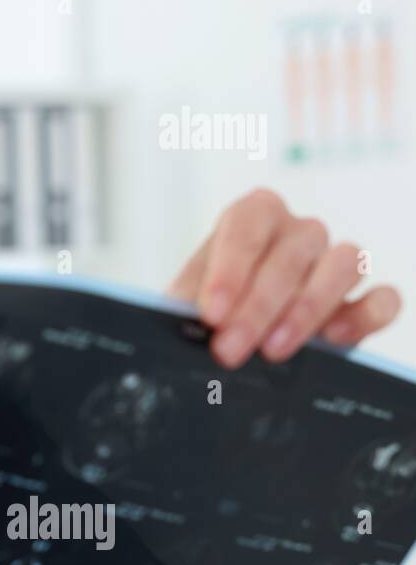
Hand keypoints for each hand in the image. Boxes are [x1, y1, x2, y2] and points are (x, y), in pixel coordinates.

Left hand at [166, 188, 401, 368]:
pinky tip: (333, 338)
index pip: (247, 225)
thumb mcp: (187, 301)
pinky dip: (364, 316)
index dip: (230, 269)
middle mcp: (298, 231)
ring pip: (343, 265)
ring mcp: (335, 260)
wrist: (229, 330)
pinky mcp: (364, 298)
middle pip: (289, 255)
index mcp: (252, 215)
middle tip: (229, 349)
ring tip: (273, 349)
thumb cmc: (208, 306)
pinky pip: (383, 298)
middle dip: (257, 308)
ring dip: (307, 310)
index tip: (211, 313)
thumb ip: (186, 305)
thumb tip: (182, 322)